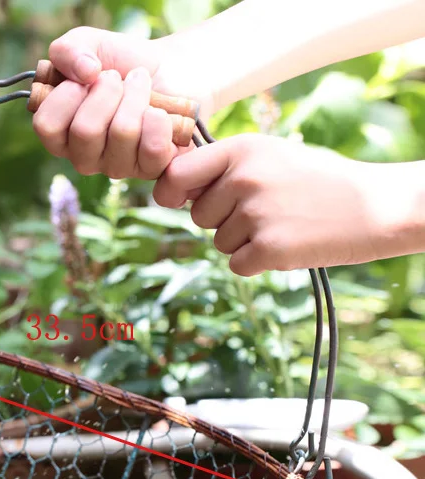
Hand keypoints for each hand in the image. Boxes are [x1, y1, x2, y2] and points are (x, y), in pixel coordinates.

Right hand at [32, 27, 213, 179]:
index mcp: (61, 133)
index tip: (85, 77)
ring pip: (122, 133)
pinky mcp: (150, 169)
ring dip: (136, 95)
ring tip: (141, 85)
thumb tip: (86, 72)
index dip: (66, 95)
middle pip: (85, 131)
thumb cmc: (122, 62)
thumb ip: (68, 50)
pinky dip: (159, 118)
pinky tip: (159, 111)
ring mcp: (116, 167)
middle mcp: (84, 157)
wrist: (168, 68)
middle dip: (107, 90)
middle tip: (117, 77)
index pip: (47, 126)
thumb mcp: (87, 45)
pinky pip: (152, 147)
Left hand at [153, 133, 392, 275]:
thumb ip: (222, 169)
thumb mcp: (269, 156)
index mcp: (240, 149)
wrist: (375, 206)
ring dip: (242, 241)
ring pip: (218, 242)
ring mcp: (255, 213)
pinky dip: (256, 262)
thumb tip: (169, 190)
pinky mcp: (268, 248)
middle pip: (198, 216)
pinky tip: (286, 244)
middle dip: (222, 219)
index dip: (169, 192)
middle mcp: (243, 178)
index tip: (175, 199)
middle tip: (266, 209)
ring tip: (282, 222)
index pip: (176, 174)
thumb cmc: (316, 181)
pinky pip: (236, 265)